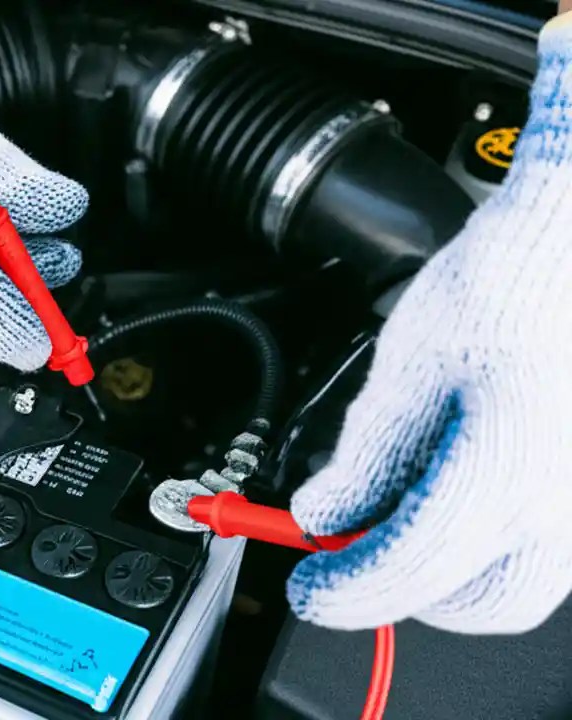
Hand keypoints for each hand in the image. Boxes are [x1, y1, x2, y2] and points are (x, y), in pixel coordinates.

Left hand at [287, 17, 571, 632]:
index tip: (308, 588)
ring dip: (455, 572)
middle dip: (405, 589)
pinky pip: (552, 546)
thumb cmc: (506, 285)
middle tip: (352, 547)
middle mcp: (564, 510)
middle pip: (476, 603)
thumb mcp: (406, 367)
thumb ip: (363, 457)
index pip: (407, 573)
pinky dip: (499, 541)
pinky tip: (458, 490)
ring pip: (522, 584)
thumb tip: (324, 514)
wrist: (570, 241)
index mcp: (502, 481)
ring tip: (400, 512)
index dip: (344, 590)